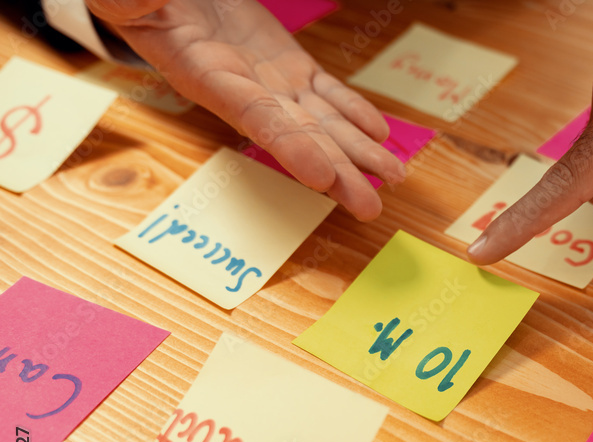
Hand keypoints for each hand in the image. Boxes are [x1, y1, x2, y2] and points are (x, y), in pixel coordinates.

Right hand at [87, 0, 404, 219]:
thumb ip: (134, 3)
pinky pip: (327, 92)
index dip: (289, 147)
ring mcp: (272, 81)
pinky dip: (355, 111)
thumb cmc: (141, 0)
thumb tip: (134, 1)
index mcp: (203, 74)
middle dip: (337, 172)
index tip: (321, 176)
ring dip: (359, 152)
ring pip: (322, 121)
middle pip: (299, 137)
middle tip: (369, 206)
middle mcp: (244, 90)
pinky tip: (381, 134)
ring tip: (394, 177)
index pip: (254, 118)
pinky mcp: (289, 65)